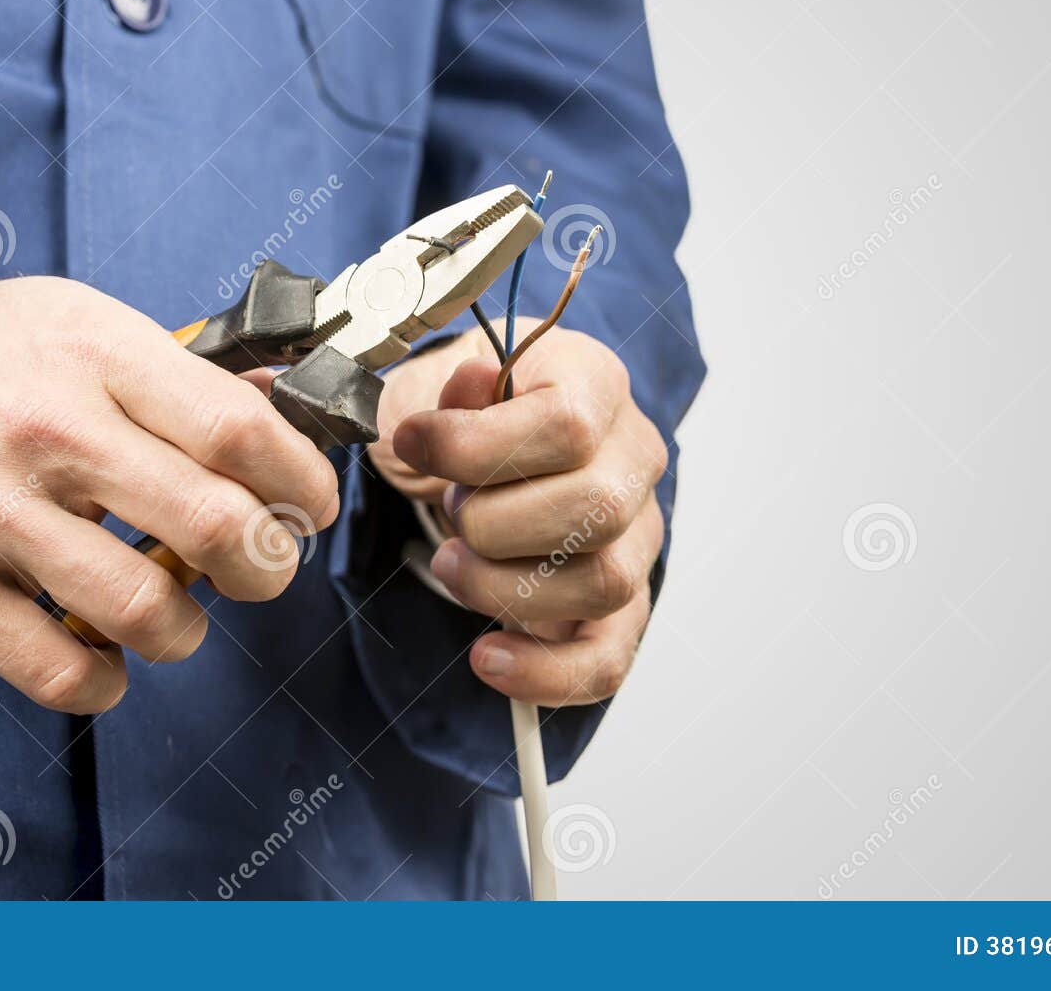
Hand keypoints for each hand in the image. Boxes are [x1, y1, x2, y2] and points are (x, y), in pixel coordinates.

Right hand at [0, 277, 337, 712]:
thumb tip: (280, 397)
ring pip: (145, 610)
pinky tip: (107, 659)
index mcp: (97, 355)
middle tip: (260, 569)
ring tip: (174, 614)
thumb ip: (175, 369)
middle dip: (266, 565)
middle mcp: (50, 430)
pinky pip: (56, 669)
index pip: (240, 429)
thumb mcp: (78, 320)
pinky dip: (103, 681)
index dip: (301, 480)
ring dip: (184, 630)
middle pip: (215, 523)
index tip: (310, 505)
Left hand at [369, 320, 667, 706]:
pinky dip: (545, 672)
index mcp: (598, 386)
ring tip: (452, 565)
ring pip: (605, 583)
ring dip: (506, 587)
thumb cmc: (466, 413)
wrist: (487, 449)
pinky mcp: (623, 605)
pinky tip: (487, 658)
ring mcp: (637, 538)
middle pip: (596, 508)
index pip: (568, 425)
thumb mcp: (442, 378)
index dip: (479, 445)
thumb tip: (470, 385)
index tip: (413, 443)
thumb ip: (450, 385)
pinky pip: (608, 657)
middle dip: (493, 521)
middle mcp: (634, 461)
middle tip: (449, 509)